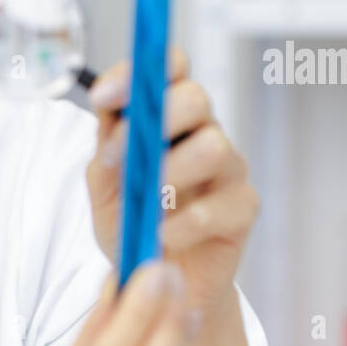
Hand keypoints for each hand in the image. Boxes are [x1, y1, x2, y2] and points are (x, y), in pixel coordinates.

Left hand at [84, 47, 259, 326]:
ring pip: (214, 145)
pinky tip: (162, 235)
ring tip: (148, 200)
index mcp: (166, 117)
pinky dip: (185, 222)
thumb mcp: (104, 189)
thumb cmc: (130, 222)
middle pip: (195, 97)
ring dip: (172, 170)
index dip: (140, 72)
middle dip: (158, 118)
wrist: (151, 276)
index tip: (104, 97)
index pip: (168, 70)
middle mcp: (201, 133)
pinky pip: (222, 205)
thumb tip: (113, 133)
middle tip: (124, 155)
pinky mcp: (242, 209)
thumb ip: (107, 156)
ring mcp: (227, 169)